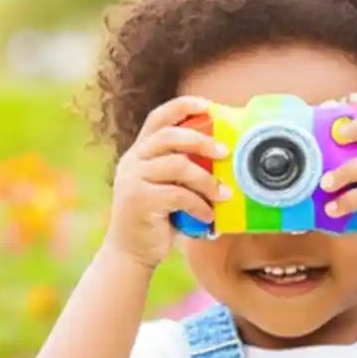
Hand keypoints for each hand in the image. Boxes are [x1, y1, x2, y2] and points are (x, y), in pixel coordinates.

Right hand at [100, 95, 230, 270]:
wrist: (131, 253)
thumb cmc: (157, 219)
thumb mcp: (167, 187)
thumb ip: (182, 169)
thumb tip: (222, 155)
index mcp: (139, 152)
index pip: (158, 118)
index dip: (183, 106)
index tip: (208, 105)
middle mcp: (133, 161)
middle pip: (170, 136)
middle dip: (202, 141)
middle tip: (225, 152)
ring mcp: (133, 180)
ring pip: (178, 165)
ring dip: (207, 180)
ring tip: (224, 194)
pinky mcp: (140, 201)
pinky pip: (179, 194)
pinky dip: (199, 205)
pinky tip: (208, 216)